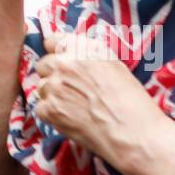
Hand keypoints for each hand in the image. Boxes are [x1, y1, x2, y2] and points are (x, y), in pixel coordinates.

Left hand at [32, 30, 162, 167]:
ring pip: (42, 87)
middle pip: (43, 64)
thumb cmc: (131, 101)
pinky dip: (51, 114)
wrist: (133, 133)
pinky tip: (69, 118)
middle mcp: (64, 64)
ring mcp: (54, 86)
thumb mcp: (114, 65)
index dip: (57, 53)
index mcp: (81, 49)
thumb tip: (74, 56)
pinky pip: (41, 108)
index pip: (52, 41)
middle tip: (70, 89)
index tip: (63, 62)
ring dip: (53, 95)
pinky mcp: (50, 110)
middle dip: (53, 75)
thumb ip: (89, 56)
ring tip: (74, 107)